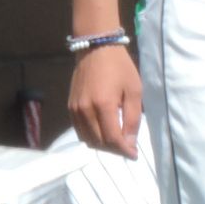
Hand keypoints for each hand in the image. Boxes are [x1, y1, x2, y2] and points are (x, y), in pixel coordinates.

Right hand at [70, 42, 142, 158]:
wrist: (96, 48)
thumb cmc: (120, 67)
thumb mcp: (134, 91)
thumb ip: (132, 119)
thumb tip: (129, 143)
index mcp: (103, 105)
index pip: (112, 139)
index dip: (124, 150)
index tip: (134, 155)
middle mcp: (85, 110)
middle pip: (99, 143)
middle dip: (115, 149)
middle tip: (127, 147)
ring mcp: (75, 110)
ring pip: (88, 140)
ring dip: (103, 145)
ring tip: (117, 141)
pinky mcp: (70, 108)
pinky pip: (80, 131)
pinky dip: (92, 137)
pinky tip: (103, 132)